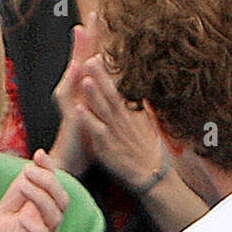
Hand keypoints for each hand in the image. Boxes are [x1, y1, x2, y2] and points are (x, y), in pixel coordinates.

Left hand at [0, 150, 69, 231]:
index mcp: (44, 208)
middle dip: (48, 181)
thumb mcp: (11, 198)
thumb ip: (25, 181)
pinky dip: (37, 227)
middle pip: (63, 201)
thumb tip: (40, 156)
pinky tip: (22, 217)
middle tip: (27, 171)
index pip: (56, 187)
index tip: (39, 155)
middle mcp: (47, 223)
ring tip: (22, 186)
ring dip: (41, 197)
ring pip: (56, 217)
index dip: (51, 170)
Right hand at [49, 23, 96, 177]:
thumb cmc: (85, 140)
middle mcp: (75, 93)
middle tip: (92, 14)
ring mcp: (71, 103)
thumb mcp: (98, 114)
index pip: (91, 61)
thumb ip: (102, 97)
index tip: (102, 18)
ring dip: (77, 52)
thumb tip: (111, 82)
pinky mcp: (70, 117)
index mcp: (85, 91)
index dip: (97, 41)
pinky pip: (70, 97)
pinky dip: (73, 81)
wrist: (71, 163)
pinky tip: (77, 67)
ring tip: (81, 31)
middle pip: (80, 59)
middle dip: (86, 37)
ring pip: (73, 72)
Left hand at [74, 26, 165, 191]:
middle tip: (90, 57)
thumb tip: (143, 97)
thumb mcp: (149, 128)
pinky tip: (78, 108)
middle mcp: (122, 121)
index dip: (107, 73)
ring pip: (103, 110)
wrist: (152, 177)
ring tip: (85, 77)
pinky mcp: (107, 148)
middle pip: (110, 94)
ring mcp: (114, 133)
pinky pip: (96, 131)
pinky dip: (88, 119)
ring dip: (93, 93)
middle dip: (100, 76)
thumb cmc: (149, 153)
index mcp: (129, 115)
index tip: (98, 54)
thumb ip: (143, 111)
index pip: (116, 89)